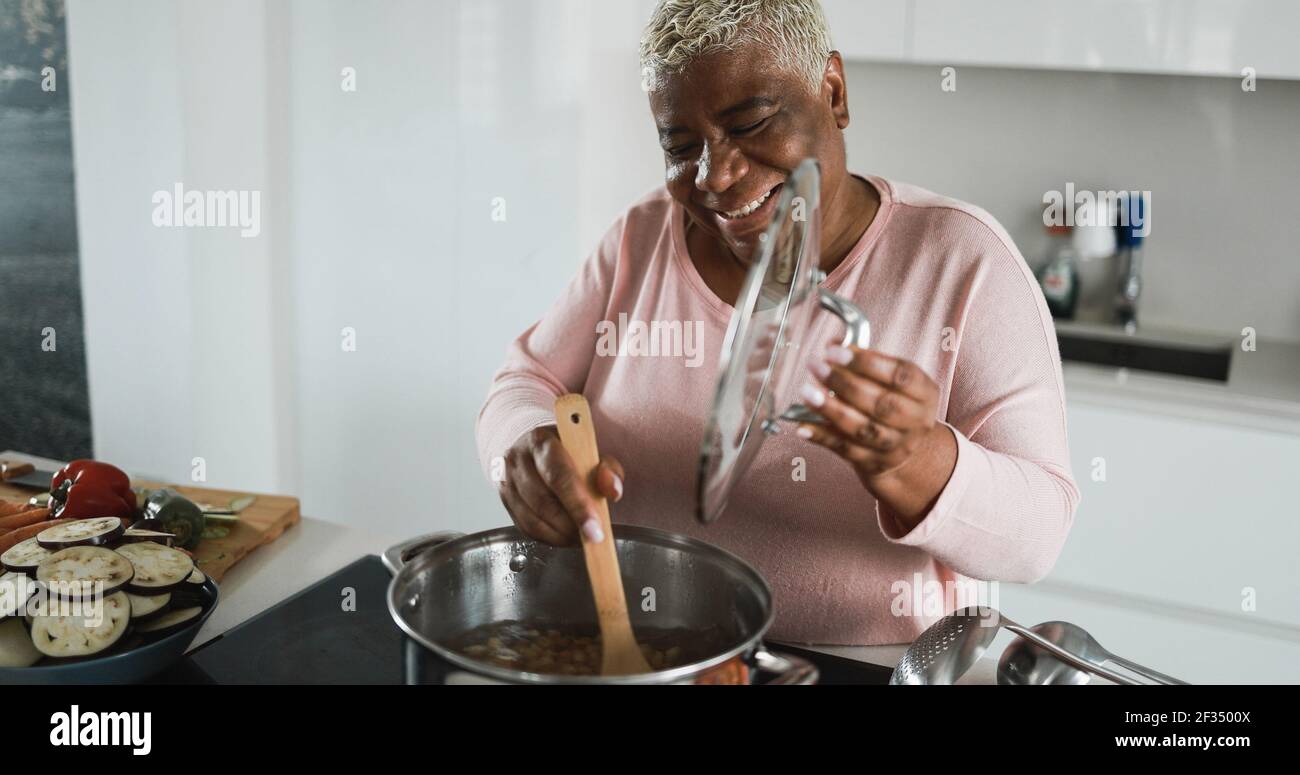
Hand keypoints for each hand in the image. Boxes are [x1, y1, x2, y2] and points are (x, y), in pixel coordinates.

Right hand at [498, 426, 624, 545]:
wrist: (534, 447)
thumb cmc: (566, 450)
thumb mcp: (592, 452)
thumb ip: (608, 469)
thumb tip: (612, 490)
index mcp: (541, 442)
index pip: (558, 476)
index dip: (578, 505)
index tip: (595, 528)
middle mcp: (517, 460)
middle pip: (543, 502)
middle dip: (571, 525)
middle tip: (593, 536)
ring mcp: (507, 482)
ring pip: (532, 520)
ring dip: (560, 535)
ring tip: (582, 537)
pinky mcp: (505, 502)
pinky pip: (526, 528)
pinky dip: (549, 538)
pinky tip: (565, 536)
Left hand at [796, 344, 944, 488]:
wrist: (908, 450)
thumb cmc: (895, 402)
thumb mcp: (894, 380)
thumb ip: (866, 362)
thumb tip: (833, 345)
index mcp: (925, 393)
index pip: (900, 376)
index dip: (867, 363)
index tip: (834, 351)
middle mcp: (916, 421)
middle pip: (881, 404)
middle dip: (844, 384)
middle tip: (816, 366)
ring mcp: (896, 445)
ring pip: (862, 429)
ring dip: (830, 409)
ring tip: (806, 392)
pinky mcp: (875, 463)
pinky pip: (845, 450)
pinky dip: (822, 437)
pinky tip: (803, 425)